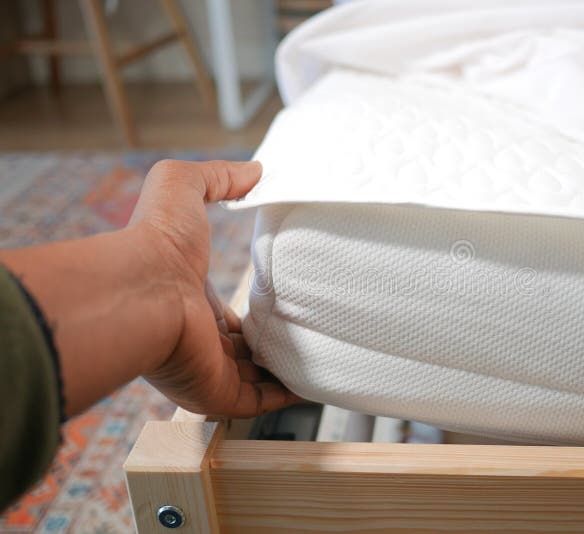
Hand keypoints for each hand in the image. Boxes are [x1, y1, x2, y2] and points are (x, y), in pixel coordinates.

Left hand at [129, 160, 299, 416]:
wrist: (142, 293)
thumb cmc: (156, 241)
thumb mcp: (181, 186)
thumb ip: (216, 175)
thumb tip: (254, 170)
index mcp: (186, 301)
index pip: (221, 316)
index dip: (248, 313)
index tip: (279, 308)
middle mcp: (194, 339)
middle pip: (238, 350)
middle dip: (268, 348)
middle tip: (307, 337)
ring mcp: (205, 370)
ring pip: (251, 379)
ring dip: (282, 373)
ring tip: (322, 363)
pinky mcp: (215, 393)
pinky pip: (256, 404)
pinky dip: (284, 399)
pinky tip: (313, 388)